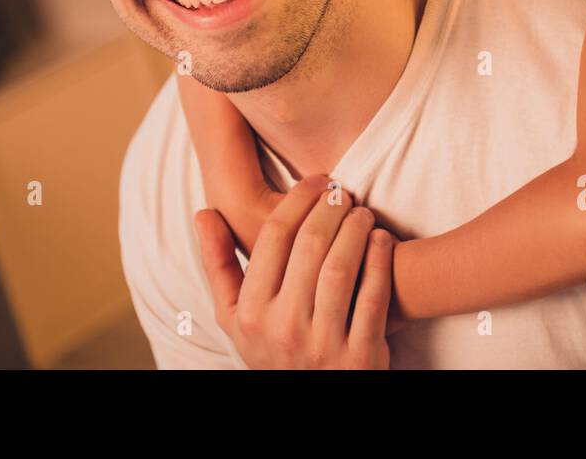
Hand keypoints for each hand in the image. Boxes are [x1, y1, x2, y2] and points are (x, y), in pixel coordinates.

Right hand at [195, 174, 395, 368]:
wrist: (309, 403)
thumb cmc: (271, 348)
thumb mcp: (235, 316)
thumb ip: (219, 266)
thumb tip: (203, 213)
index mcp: (249, 313)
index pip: (273, 237)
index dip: (298, 199)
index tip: (316, 182)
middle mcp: (282, 329)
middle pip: (310, 246)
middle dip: (331, 209)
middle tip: (343, 193)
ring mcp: (323, 346)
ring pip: (341, 268)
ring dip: (356, 229)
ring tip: (362, 213)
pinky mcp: (361, 358)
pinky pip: (374, 298)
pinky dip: (380, 262)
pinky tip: (381, 240)